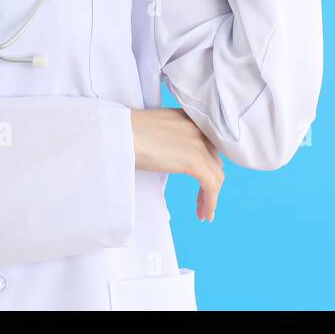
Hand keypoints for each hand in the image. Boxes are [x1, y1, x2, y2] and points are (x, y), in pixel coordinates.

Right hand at [130, 107, 224, 221]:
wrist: (118, 133)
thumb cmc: (126, 134)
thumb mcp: (155, 131)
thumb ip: (171, 139)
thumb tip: (171, 157)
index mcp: (189, 119)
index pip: (208, 146)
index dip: (208, 166)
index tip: (202, 184)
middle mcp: (198, 128)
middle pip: (214, 161)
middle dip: (210, 183)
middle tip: (201, 202)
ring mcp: (198, 143)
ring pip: (216, 175)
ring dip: (211, 197)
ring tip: (202, 212)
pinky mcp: (194, 160)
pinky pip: (211, 185)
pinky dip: (211, 202)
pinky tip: (205, 214)